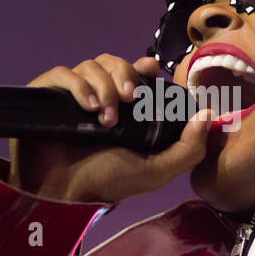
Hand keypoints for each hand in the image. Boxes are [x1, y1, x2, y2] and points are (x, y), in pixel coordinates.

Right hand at [7, 53, 213, 203]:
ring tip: (106, 118)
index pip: (133, 73)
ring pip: (90, 66)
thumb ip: (188, 149)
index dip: (142, 67)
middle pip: (113, 62)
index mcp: (121, 111)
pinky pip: (62, 73)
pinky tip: (87, 107)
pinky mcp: (46, 96)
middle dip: (125, 75)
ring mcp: (70, 97)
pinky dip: (78, 85)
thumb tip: (208, 115)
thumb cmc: (105, 183)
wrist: (62, 194)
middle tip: (130, 99)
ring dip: (103, 86)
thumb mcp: (155, 171)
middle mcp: (96, 98)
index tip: (150, 70)